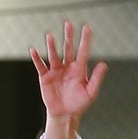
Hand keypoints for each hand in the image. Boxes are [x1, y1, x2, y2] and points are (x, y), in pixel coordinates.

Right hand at [31, 21, 106, 138]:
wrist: (65, 114)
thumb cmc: (79, 103)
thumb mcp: (91, 92)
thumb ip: (96, 78)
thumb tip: (103, 64)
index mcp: (79, 69)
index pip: (83, 52)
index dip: (85, 40)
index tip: (86, 28)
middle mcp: (67, 67)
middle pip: (68, 49)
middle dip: (68, 37)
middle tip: (68, 24)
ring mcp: (56, 71)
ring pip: (54, 55)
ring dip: (52, 46)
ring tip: (50, 35)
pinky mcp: (46, 77)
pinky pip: (40, 66)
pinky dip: (36, 58)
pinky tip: (33, 50)